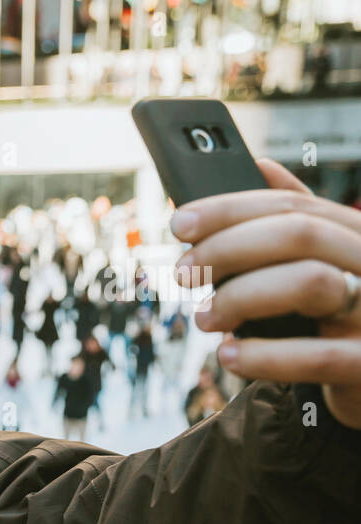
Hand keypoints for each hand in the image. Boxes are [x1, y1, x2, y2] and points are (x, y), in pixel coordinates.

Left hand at [172, 158, 360, 428]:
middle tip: (183, 273)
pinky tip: (229, 357)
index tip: (180, 224)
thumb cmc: (341, 318)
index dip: (230, 209)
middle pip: (300, 234)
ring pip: (310, 283)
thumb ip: (298, 221)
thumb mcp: (325, 262)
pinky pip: (319, 357)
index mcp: (358, 236)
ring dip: (240, 298)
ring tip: (205, 319)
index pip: (294, 205)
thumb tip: (260, 166)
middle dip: (228, 248)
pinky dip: (264, 355)